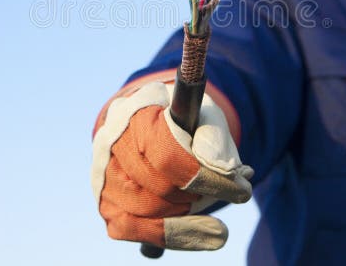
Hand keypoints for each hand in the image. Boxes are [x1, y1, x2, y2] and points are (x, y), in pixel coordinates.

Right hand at [91, 81, 253, 250]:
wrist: (154, 122)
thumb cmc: (184, 119)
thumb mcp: (206, 114)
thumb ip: (216, 137)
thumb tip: (229, 173)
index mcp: (136, 111)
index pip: (168, 156)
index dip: (205, 178)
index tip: (241, 191)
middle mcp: (111, 142)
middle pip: (158, 187)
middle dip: (198, 194)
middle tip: (224, 190)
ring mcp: (104, 174)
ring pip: (146, 211)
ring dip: (185, 214)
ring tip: (206, 200)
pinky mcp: (106, 201)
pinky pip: (132, 228)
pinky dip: (169, 234)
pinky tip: (198, 231)